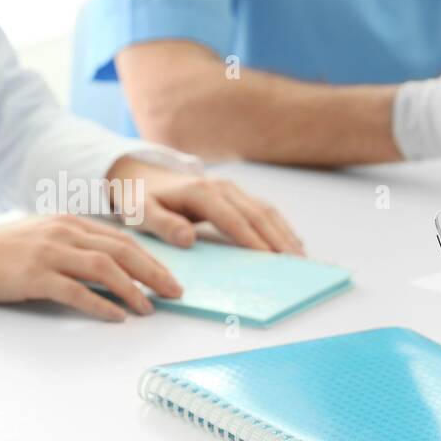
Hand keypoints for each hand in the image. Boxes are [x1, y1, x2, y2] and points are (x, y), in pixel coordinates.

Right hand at [0, 215, 182, 320]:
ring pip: (105, 269)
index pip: (121, 239)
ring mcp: (49, 253)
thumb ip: (75, 244)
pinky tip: (117, 316)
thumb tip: (111, 265)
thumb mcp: (43, 236)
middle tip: (174, 293)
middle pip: (122, 252)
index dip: (150, 259)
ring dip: (133, 290)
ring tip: (149, 308)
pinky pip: (77, 291)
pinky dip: (101, 304)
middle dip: (154, 273)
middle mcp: (63, 233)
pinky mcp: (34, 276)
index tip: (169, 277)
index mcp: (69, 222)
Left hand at [105, 157, 303, 253]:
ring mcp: (231, 189)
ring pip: (265, 211)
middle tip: (295, 263)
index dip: (252, 239)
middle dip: (278, 239)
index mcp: (200, 192)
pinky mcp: (237, 194)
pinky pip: (263, 210)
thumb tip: (187, 238)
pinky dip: (280, 227)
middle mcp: (221, 187)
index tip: (269, 259)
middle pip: (257, 214)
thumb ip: (162, 225)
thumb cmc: (142, 200)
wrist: (143, 177)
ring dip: (284, 233)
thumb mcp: (140, 213)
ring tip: (300, 257)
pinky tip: (292, 243)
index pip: (232, 219)